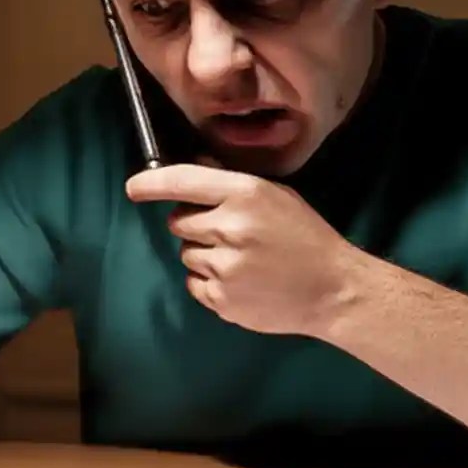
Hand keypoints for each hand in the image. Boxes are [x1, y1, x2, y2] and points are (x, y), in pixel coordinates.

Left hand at [126, 163, 357, 335]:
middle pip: (179, 222)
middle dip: (194, 226)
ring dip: (204, 255)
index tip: (133, 189)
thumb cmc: (306, 237)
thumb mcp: (276, 197)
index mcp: (245, 194)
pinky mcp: (221, 299)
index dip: (151, 184)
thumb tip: (194, 168)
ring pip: (186, 254)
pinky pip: (193, 284)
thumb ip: (232, 185)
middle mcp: (230, 228)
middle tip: (227, 234)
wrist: (333, 289)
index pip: (182, 181)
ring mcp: (224, 267)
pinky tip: (240, 281)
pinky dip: (209, 283)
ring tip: (242, 261)